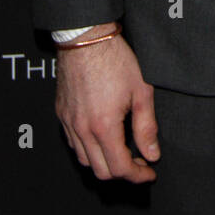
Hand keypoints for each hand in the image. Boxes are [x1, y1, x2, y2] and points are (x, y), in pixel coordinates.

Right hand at [55, 24, 159, 181]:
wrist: (86, 38)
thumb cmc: (115, 60)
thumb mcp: (141, 91)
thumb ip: (146, 127)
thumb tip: (152, 154)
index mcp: (104, 126)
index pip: (120, 168)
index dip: (138, 175)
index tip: (150, 172)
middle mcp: (82, 130)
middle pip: (101, 171)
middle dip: (123, 173)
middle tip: (139, 162)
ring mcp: (69, 123)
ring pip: (85, 160)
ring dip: (105, 163)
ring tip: (122, 151)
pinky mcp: (61, 114)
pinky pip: (73, 144)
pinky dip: (88, 150)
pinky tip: (103, 138)